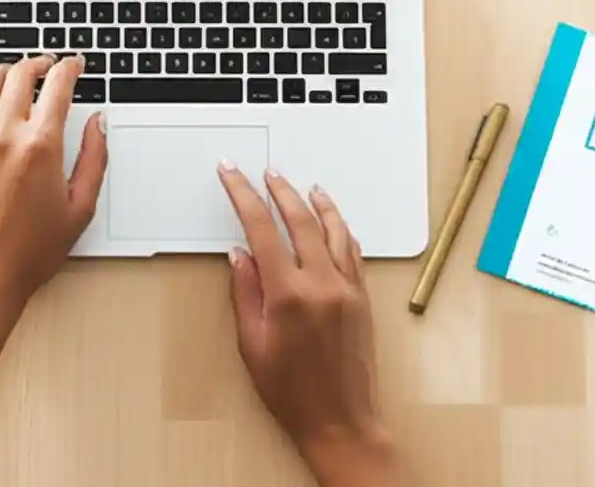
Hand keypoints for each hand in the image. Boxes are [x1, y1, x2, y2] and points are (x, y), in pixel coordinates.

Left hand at [0, 56, 106, 480]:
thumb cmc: (32, 250)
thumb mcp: (81, 206)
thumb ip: (94, 157)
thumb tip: (98, 123)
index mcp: (41, 146)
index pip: (57, 86)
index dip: (71, 68)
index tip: (76, 64)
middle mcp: (4, 135)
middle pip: (21, 74)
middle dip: (40, 62)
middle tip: (51, 65)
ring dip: (9, 72)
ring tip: (22, 77)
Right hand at [219, 165, 400, 486]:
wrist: (340, 421)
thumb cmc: (291, 392)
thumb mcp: (252, 345)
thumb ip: (246, 292)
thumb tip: (240, 253)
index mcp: (288, 295)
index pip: (261, 229)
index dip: (243, 195)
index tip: (232, 174)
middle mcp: (322, 284)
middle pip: (300, 220)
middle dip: (279, 191)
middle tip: (264, 172)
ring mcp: (347, 289)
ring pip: (333, 230)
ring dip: (317, 203)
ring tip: (304, 186)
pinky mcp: (362, 299)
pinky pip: (353, 252)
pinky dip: (341, 230)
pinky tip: (334, 222)